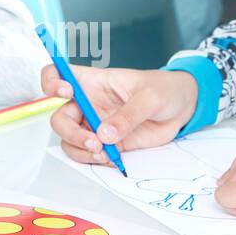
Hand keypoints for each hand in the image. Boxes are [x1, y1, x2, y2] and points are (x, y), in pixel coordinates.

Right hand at [41, 64, 198, 164]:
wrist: (182, 109)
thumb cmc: (164, 90)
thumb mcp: (150, 97)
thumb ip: (128, 115)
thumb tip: (104, 134)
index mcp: (93, 81)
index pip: (58, 75)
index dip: (52, 82)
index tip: (66, 93)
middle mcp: (88, 103)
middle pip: (59, 117)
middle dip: (70, 132)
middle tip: (94, 142)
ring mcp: (94, 125)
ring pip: (69, 140)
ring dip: (80, 150)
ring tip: (103, 153)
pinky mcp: (106, 143)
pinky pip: (88, 154)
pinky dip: (93, 160)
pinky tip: (110, 158)